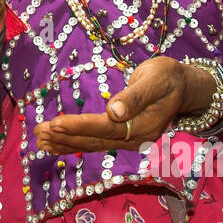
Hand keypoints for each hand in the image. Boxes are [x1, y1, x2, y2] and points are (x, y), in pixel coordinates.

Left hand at [33, 57, 213, 154]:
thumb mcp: (156, 79)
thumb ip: (136, 96)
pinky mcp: (122, 137)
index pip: (105, 128)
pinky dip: (74, 143)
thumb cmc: (169, 77)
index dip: (80, 126)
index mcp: (143, 126)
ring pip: (92, 144)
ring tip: (40, 140)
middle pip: (95, 140)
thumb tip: (114, 111)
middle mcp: (134, 139)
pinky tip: (56, 144)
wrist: (183, 87)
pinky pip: (95, 142)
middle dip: (65, 137)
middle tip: (39, 132)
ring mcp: (128, 141)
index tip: (56, 123)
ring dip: (65, 143)